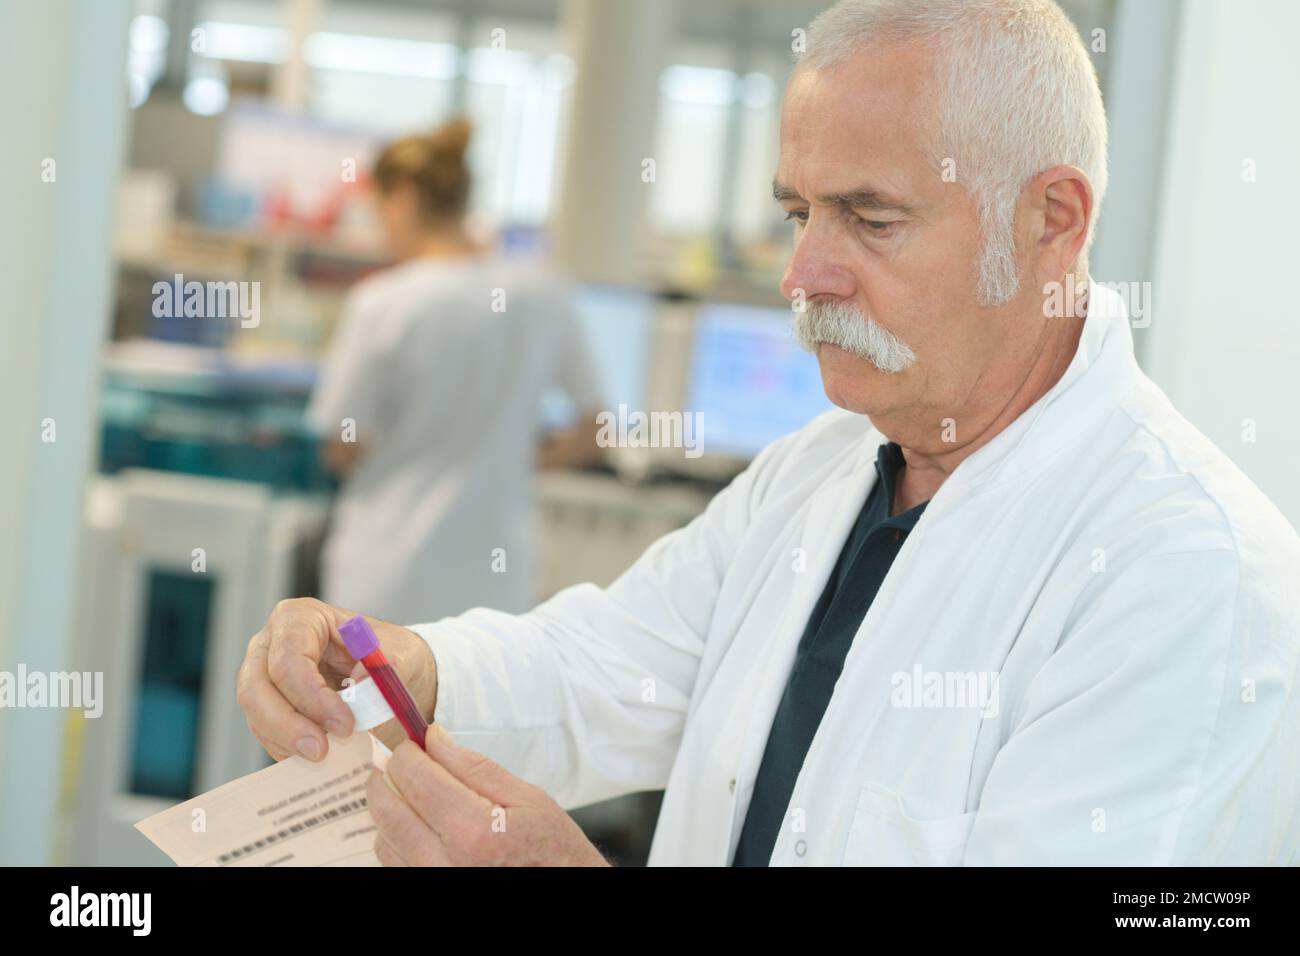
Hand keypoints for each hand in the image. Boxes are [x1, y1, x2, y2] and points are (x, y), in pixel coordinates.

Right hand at [236, 597, 437, 761]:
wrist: (391, 675)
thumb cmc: (391, 655)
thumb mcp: (403, 653)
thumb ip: (387, 665)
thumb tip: (362, 684)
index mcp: (300, 618)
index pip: (289, 659)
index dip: (311, 696)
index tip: (345, 725)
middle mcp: (271, 645)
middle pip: (256, 689)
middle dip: (287, 725)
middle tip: (321, 751)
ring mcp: (262, 677)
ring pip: (256, 715)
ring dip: (288, 741)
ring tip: (326, 756)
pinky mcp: (266, 707)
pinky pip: (265, 733)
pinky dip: (289, 749)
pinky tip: (320, 756)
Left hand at [368, 725, 609, 866]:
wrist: (560, 884)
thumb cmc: (549, 845)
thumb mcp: (525, 796)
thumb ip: (474, 767)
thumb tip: (434, 739)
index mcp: (473, 831)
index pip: (416, 779)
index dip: (407, 753)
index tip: (413, 744)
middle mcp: (444, 863)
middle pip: (389, 810)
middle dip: (387, 777)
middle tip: (400, 762)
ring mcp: (432, 881)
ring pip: (384, 839)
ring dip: (389, 809)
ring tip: (410, 793)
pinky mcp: (426, 889)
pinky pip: (393, 862)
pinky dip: (396, 837)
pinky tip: (416, 824)